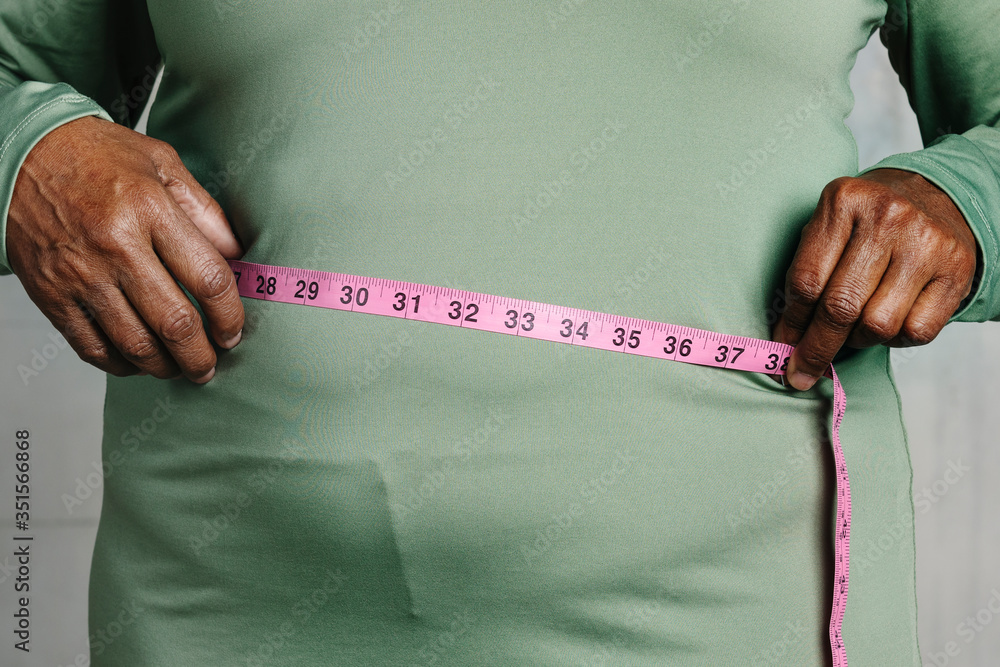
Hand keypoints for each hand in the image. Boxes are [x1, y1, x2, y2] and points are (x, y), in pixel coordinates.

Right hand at [6, 115, 244, 381]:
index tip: (234, 330)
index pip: (208, 278)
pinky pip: (92, 347)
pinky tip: (139, 361)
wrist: (21, 155)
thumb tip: (238, 255)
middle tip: (212, 364)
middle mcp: (115, 245)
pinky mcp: (51, 295)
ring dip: (166, 367)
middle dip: (202, 355)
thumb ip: (205, 210)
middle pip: (175, 322)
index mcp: (149, 209)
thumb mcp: (162, 164)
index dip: (230, 314)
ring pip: (136, 344)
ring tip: (181, 368)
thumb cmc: (96, 157)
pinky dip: (122, 365)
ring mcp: (80, 275)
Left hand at [771, 168, 976, 389]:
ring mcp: (926, 244)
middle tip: (802, 371)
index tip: (783, 347)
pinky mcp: (956, 270)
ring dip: (856, 341)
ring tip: (851, 331)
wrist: (930, 198)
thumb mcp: (828, 227)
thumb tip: (789, 339)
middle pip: (840, 306)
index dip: (792, 323)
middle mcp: (888, 218)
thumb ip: (806, 274)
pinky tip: (887, 321)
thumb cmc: (866, 223)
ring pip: (878, 325)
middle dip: (816, 348)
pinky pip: (916, 332)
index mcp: (844, 202)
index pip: (807, 280)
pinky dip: (893, 340)